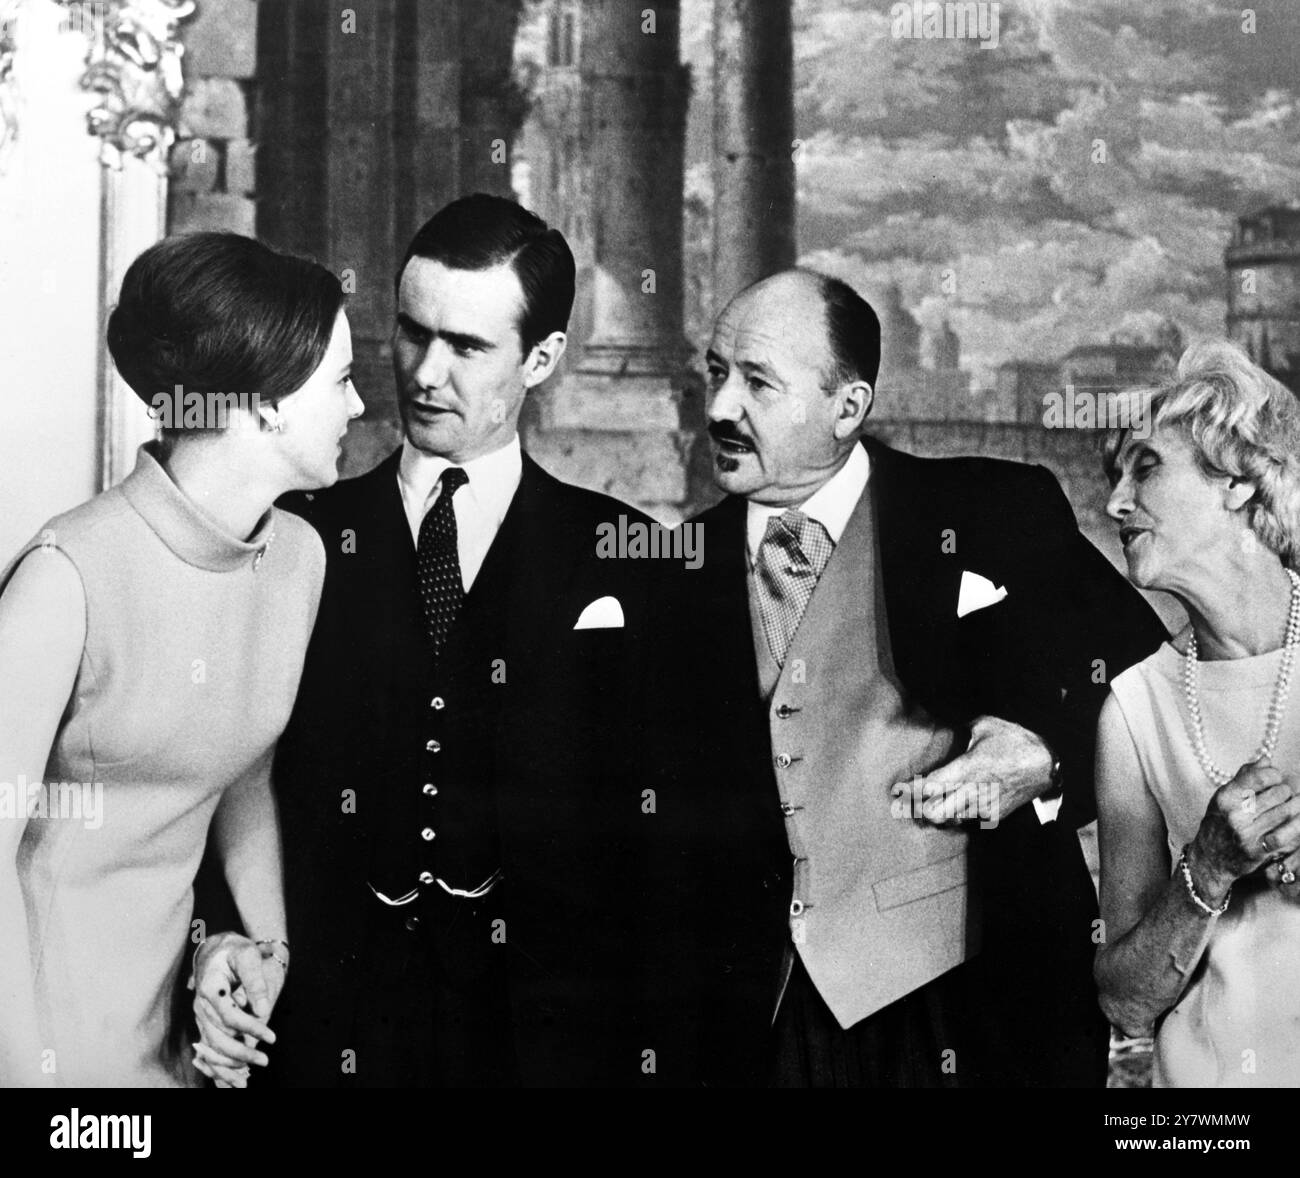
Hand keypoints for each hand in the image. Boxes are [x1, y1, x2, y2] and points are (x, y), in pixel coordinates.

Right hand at [190, 932, 283, 1086]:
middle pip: (218, 1038)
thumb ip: (255, 981)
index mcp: (210, 988)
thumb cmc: (235, 950)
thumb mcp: (248, 955)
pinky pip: (208, 1050)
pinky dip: (217, 1067)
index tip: (272, 1038)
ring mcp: (200, 1016)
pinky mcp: (204, 1023)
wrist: (216, 950)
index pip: (230, 1016)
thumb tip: (262, 1010)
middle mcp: (201, 1006)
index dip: (251, 1029)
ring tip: (245, 1082)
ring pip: (210, 1049)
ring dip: (227, 1067)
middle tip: (265, 1061)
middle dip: (241, 1054)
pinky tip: (229, 1080)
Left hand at [895, 715, 1053, 828]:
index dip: (910, 790)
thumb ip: (961, 730)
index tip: (898, 788)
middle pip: (934, 813)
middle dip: (920, 808)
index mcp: (967, 768)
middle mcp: (973, 791)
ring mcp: (985, 805)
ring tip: (931, 802)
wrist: (1047, 762)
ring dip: (939, 812)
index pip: (929, 786)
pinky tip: (957, 804)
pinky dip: (959, 814)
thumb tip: (946, 726)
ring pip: (950, 820)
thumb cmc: (1016, 739)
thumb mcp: (984, 725)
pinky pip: (969, 820)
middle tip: (911, 800)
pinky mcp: (996, 814)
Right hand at [1189, 758, 1298, 904]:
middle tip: (1285, 794)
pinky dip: (1296, 826)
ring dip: (1295, 807)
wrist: (1209, 859)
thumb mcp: (1223, 797)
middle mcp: (1234, 814)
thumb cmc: (1218, 823)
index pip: (1260, 776)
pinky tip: (1297, 822)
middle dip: (1286, 791)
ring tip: (1294, 806)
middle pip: (1279, 792)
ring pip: (1287, 812)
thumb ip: (1244, 777)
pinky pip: (1287, 834)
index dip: (1274, 775)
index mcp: (1225, 797)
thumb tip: (1266, 760)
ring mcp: (1246, 833)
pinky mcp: (1258, 851)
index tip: (1276, 778)